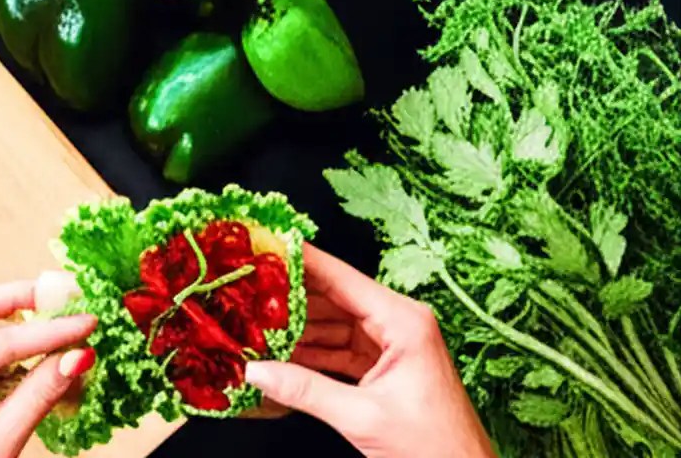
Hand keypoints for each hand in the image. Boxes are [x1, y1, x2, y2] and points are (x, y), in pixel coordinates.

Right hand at [244, 244, 495, 457]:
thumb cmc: (434, 447)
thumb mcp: (362, 417)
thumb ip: (305, 390)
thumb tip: (256, 371)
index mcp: (403, 321)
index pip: (341, 278)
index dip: (300, 260)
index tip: (265, 244)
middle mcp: (399, 323)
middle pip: (334, 297)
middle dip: (290, 294)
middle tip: (247, 285)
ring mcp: (391, 344)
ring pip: (333, 323)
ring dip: (297, 325)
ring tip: (254, 318)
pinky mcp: (384, 365)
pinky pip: (340, 347)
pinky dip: (311, 351)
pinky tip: (279, 352)